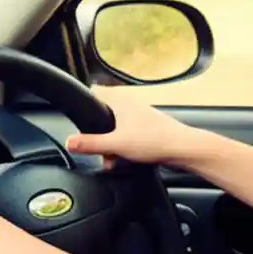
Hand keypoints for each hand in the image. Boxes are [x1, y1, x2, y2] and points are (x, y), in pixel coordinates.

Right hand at [65, 86, 204, 166]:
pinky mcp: (147, 130)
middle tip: (98, 149)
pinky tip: (125, 161)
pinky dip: (123, 148)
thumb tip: (69, 141)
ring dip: (111, 144)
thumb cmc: (154, 141)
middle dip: (97, 134)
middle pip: (103, 115)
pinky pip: (127, 137)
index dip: (84, 104)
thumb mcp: (116, 144)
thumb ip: (91, 143)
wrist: (183, 149)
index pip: (94, 92)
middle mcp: (130, 105)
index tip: (78, 118)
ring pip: (115, 128)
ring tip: (113, 159)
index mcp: (120, 101)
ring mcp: (139, 117)